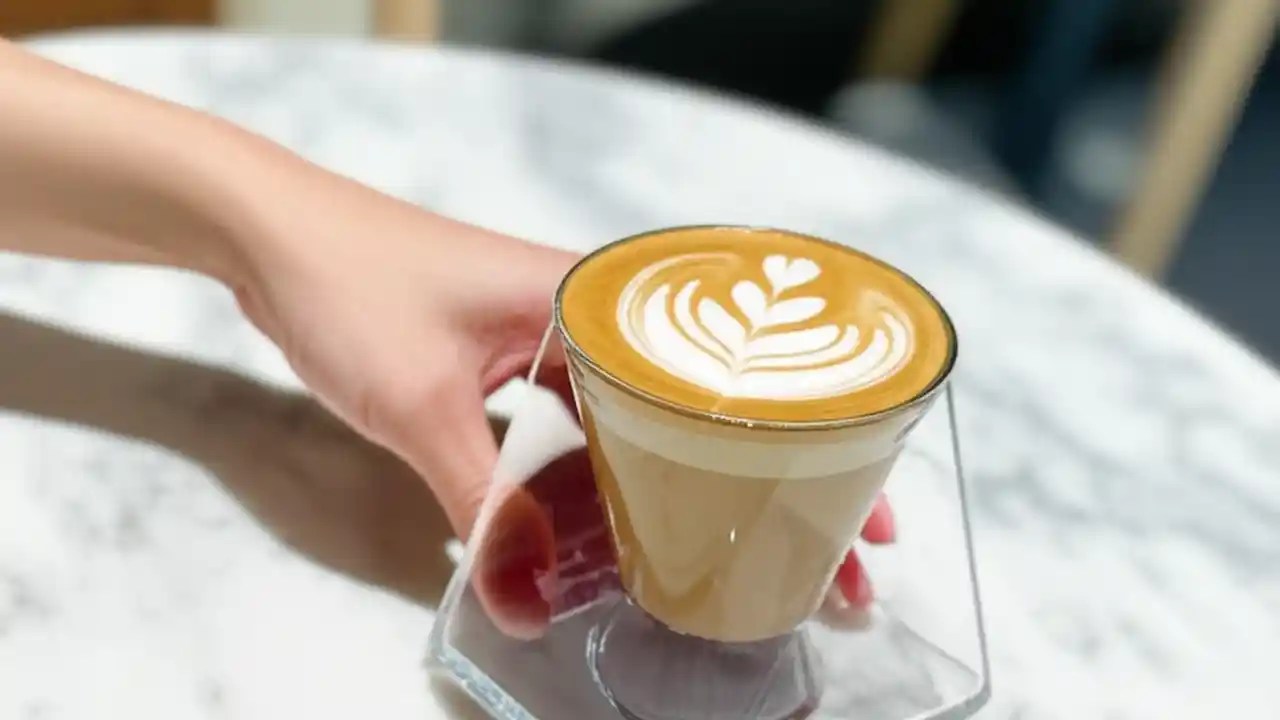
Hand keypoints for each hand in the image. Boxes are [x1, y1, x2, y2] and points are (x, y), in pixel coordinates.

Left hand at [228, 161, 893, 637]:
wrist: (273, 239)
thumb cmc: (352, 284)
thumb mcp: (424, 404)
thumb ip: (483, 506)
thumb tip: (529, 604)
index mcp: (598, 302)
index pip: (730, 380)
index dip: (806, 452)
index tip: (860, 513)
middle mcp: (594, 319)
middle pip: (707, 413)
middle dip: (770, 490)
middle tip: (829, 566)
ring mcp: (558, 344)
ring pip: (648, 430)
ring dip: (691, 494)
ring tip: (746, 563)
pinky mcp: (519, 367)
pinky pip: (587, 436)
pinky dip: (611, 486)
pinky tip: (633, 536)